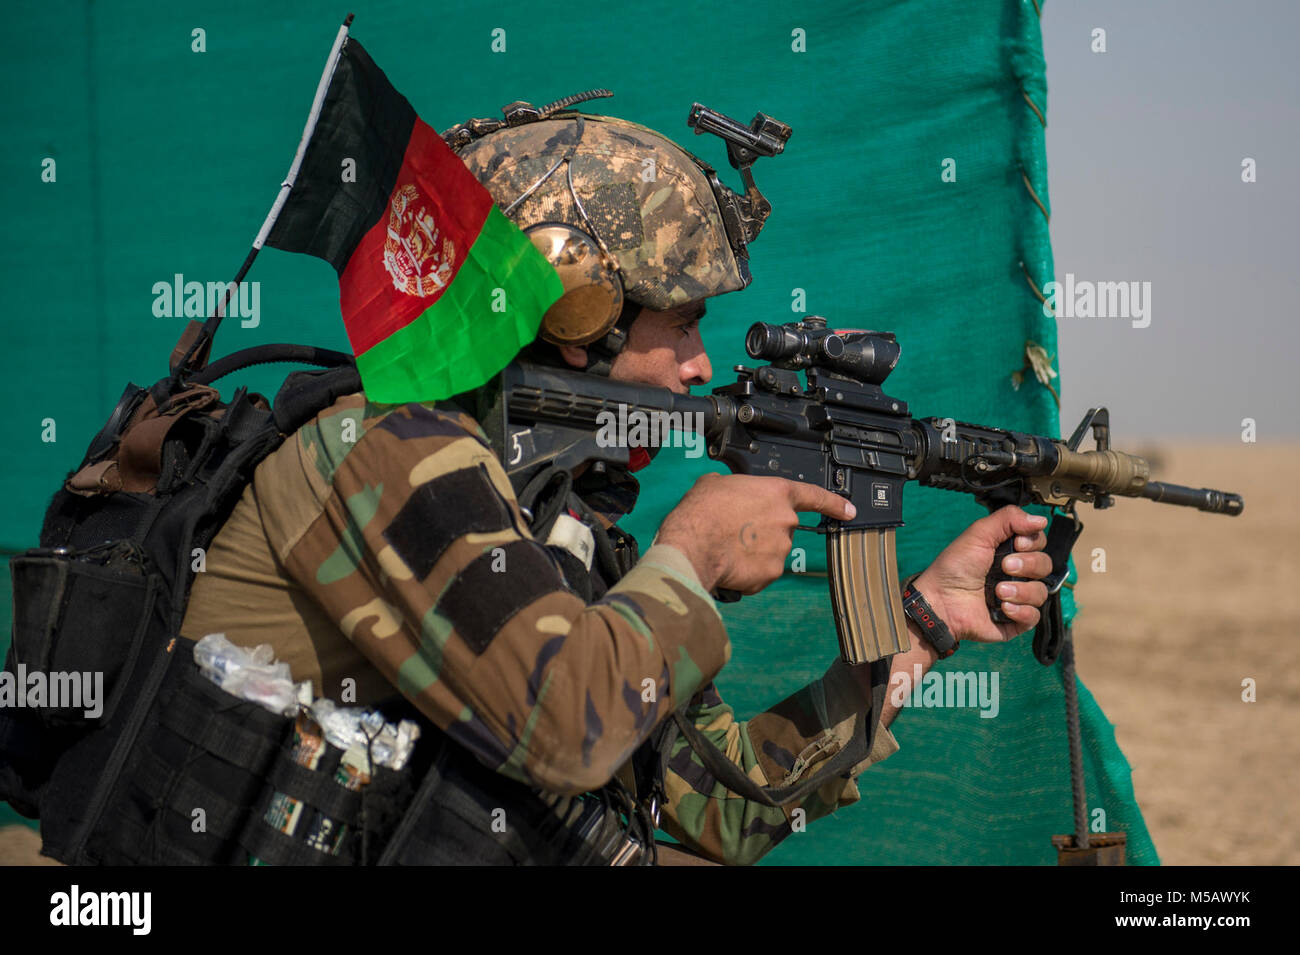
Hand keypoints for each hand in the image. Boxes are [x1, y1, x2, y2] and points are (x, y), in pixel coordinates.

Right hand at [656, 474, 854, 593]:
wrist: (692, 545)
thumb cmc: (701, 513)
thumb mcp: (716, 484)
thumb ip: (736, 489)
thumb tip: (730, 494)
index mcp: (776, 493)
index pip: (815, 496)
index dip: (834, 503)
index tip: (849, 511)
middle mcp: (786, 521)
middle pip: (781, 527)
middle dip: (762, 532)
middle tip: (734, 531)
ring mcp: (781, 549)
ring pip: (771, 552)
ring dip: (753, 552)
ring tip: (725, 547)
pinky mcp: (771, 574)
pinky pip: (761, 573)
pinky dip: (747, 571)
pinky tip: (729, 564)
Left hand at [910, 506, 1051, 642]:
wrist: (941, 601)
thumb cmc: (954, 568)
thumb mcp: (978, 534)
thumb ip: (1008, 519)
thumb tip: (1041, 520)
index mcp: (1009, 551)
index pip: (1039, 543)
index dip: (1033, 542)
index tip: (1017, 544)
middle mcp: (1017, 573)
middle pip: (1045, 565)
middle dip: (1027, 565)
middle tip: (1004, 567)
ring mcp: (1017, 597)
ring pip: (1041, 592)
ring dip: (1020, 590)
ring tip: (997, 591)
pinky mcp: (1016, 619)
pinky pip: (1034, 615)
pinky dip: (1021, 611)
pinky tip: (1002, 607)